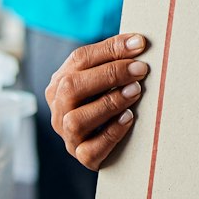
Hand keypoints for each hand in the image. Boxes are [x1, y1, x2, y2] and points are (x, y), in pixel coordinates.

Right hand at [45, 34, 150, 169]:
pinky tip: (129, 119)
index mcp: (61, 83)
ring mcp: (68, 135)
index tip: (140, 44)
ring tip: (135, 92)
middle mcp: (59, 108)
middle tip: (140, 69)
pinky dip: (111, 133)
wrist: (116, 143)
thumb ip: (115, 61)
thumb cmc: (111, 101)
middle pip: (71, 87)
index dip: (110, 49)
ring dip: (108, 103)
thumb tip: (139, 42)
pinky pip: (90, 150)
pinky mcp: (82, 156)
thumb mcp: (106, 79)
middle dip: (108, 75)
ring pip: (76, 120)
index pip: (79, 59)